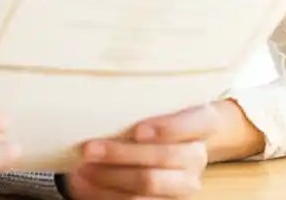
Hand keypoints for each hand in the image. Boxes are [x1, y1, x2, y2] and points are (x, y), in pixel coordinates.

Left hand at [62, 104, 219, 198]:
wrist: (167, 149)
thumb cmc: (154, 118)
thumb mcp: (156, 104)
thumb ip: (140, 102)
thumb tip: (97, 95)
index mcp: (203, 123)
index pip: (197, 123)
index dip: (168, 128)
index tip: (137, 130)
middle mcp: (198, 154)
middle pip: (163, 157)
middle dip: (122, 154)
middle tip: (88, 149)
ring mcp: (185, 183)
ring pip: (149, 184)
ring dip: (110, 177)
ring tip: (82, 169)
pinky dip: (107, 194)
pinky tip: (87, 185)